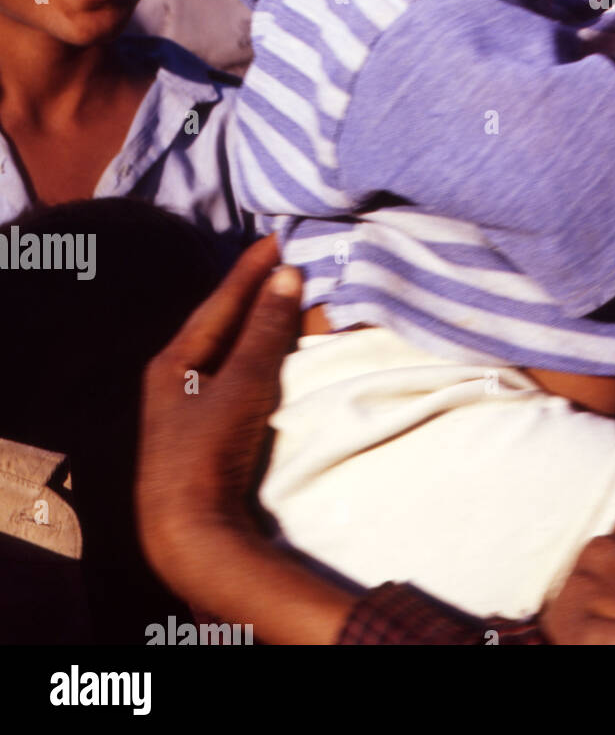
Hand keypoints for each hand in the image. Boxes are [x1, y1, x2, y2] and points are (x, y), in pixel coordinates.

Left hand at [135, 235, 299, 589]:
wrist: (188, 530)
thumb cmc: (209, 449)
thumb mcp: (243, 383)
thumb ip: (266, 329)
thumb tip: (287, 274)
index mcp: (173, 360)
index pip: (220, 301)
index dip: (251, 269)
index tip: (278, 237)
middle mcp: (175, 378)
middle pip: (222, 323)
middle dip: (254, 293)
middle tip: (286, 261)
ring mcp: (188, 408)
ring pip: (229, 351)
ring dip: (259, 325)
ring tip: (288, 297)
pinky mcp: (205, 433)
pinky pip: (236, 376)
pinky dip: (259, 356)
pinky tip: (276, 353)